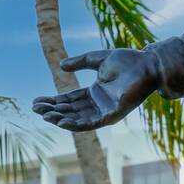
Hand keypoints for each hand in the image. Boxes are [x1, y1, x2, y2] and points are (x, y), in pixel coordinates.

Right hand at [32, 48, 159, 131]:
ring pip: (78, 119)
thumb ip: (80, 62)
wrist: (148, 64)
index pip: (70, 99)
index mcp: (95, 92)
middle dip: (53, 110)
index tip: (36, 101)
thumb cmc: (129, 60)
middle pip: (71, 110)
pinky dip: (76, 124)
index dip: (53, 101)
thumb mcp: (97, 59)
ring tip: (45, 115)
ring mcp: (106, 111)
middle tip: (36, 108)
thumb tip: (61, 66)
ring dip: (61, 118)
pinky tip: (62, 121)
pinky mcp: (113, 115)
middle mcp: (99, 104)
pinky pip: (92, 123)